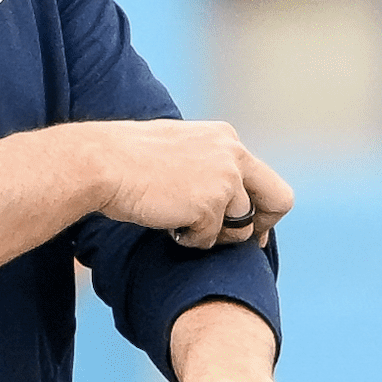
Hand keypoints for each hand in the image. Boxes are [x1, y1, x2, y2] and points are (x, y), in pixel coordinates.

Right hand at [92, 121, 292, 247]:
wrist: (102, 163)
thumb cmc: (127, 158)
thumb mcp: (178, 149)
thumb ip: (206, 165)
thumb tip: (223, 196)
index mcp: (225, 138)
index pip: (262, 177)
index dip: (258, 207)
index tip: (248, 227)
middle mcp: (233, 154)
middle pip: (278, 199)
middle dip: (261, 225)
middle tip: (240, 242)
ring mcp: (224, 179)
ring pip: (240, 227)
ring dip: (212, 235)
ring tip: (178, 223)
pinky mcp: (209, 205)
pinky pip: (209, 238)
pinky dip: (188, 239)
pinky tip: (167, 223)